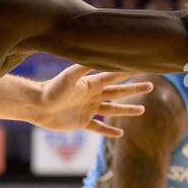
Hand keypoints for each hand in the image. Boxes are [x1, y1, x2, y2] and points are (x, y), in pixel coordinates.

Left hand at [38, 65, 152, 136]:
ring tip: (142, 110)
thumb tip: (100, 52)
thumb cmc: (52, 89)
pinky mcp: (81, 123)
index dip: (128, 71)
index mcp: (91, 83)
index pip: (114, 76)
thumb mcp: (69, 75)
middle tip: (150, 86)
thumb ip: (84, 65)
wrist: (36, 106)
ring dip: (126, 110)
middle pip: (118, 92)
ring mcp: (88, 110)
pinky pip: (98, 128)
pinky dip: (108, 132)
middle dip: (134, 89)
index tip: (143, 66)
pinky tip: (120, 134)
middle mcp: (92, 96)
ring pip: (112, 110)